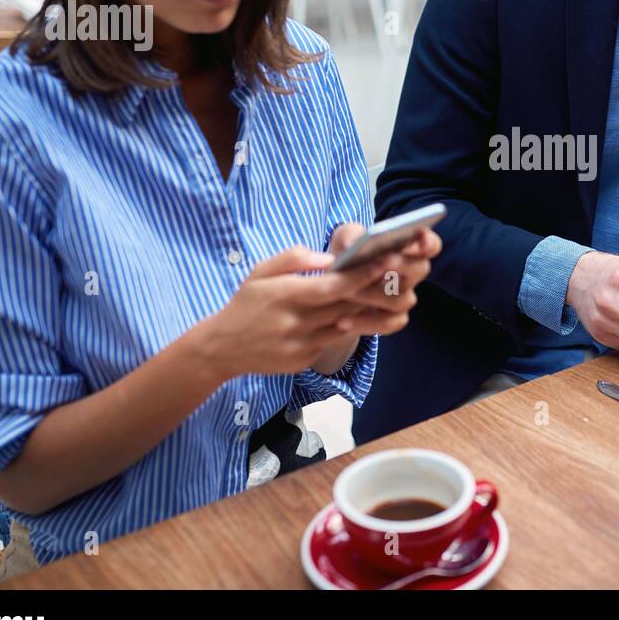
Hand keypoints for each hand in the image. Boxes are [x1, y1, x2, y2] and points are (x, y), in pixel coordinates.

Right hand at [192, 243, 394, 380]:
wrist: (222, 348)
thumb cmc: (246, 303)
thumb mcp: (260, 271)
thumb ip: (293, 258)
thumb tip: (330, 258)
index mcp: (284, 294)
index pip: (332, 286)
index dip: (362, 275)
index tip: (385, 261)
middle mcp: (294, 322)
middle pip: (344, 306)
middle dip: (372, 290)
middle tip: (396, 275)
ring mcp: (300, 345)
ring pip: (344, 325)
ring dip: (363, 311)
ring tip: (383, 294)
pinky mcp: (303, 361)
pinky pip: (332, 341)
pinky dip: (345, 328)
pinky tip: (354, 315)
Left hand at [326, 223, 440, 336]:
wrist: (334, 292)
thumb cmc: (346, 257)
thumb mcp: (344, 240)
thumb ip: (350, 235)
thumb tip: (351, 244)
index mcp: (407, 250)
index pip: (430, 245)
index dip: (428, 241)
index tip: (419, 234)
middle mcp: (411, 275)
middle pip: (421, 269)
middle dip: (403, 264)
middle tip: (384, 260)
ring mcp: (404, 299)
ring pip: (402, 299)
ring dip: (375, 295)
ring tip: (350, 292)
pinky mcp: (392, 321)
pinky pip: (388, 324)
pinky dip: (365, 322)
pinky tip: (343, 320)